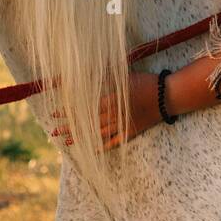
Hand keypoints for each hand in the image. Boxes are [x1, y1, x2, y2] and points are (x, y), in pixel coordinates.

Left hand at [49, 71, 164, 151]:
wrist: (167, 97)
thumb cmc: (146, 82)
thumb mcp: (125, 74)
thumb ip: (107, 74)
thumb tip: (90, 70)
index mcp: (111, 100)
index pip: (85, 108)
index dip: (69, 112)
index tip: (54, 114)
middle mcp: (113, 115)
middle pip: (87, 123)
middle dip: (69, 128)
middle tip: (54, 133)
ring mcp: (122, 125)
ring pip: (97, 134)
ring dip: (81, 139)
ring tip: (66, 142)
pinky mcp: (131, 132)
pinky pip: (114, 142)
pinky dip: (102, 146)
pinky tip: (92, 150)